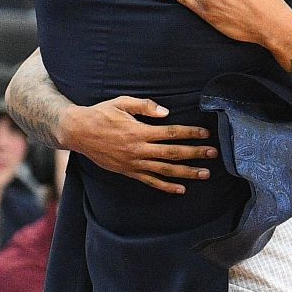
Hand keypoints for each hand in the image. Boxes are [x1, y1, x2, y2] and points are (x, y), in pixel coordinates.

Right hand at [59, 96, 215, 194]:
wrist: (77, 132)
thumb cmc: (101, 114)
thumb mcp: (121, 102)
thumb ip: (145, 106)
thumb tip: (166, 112)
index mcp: (139, 131)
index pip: (171, 133)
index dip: (190, 133)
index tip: (206, 133)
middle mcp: (138, 149)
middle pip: (172, 153)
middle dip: (195, 153)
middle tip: (213, 154)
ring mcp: (133, 163)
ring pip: (164, 170)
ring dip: (186, 172)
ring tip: (205, 174)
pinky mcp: (128, 171)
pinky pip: (150, 181)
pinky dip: (166, 186)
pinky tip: (181, 189)